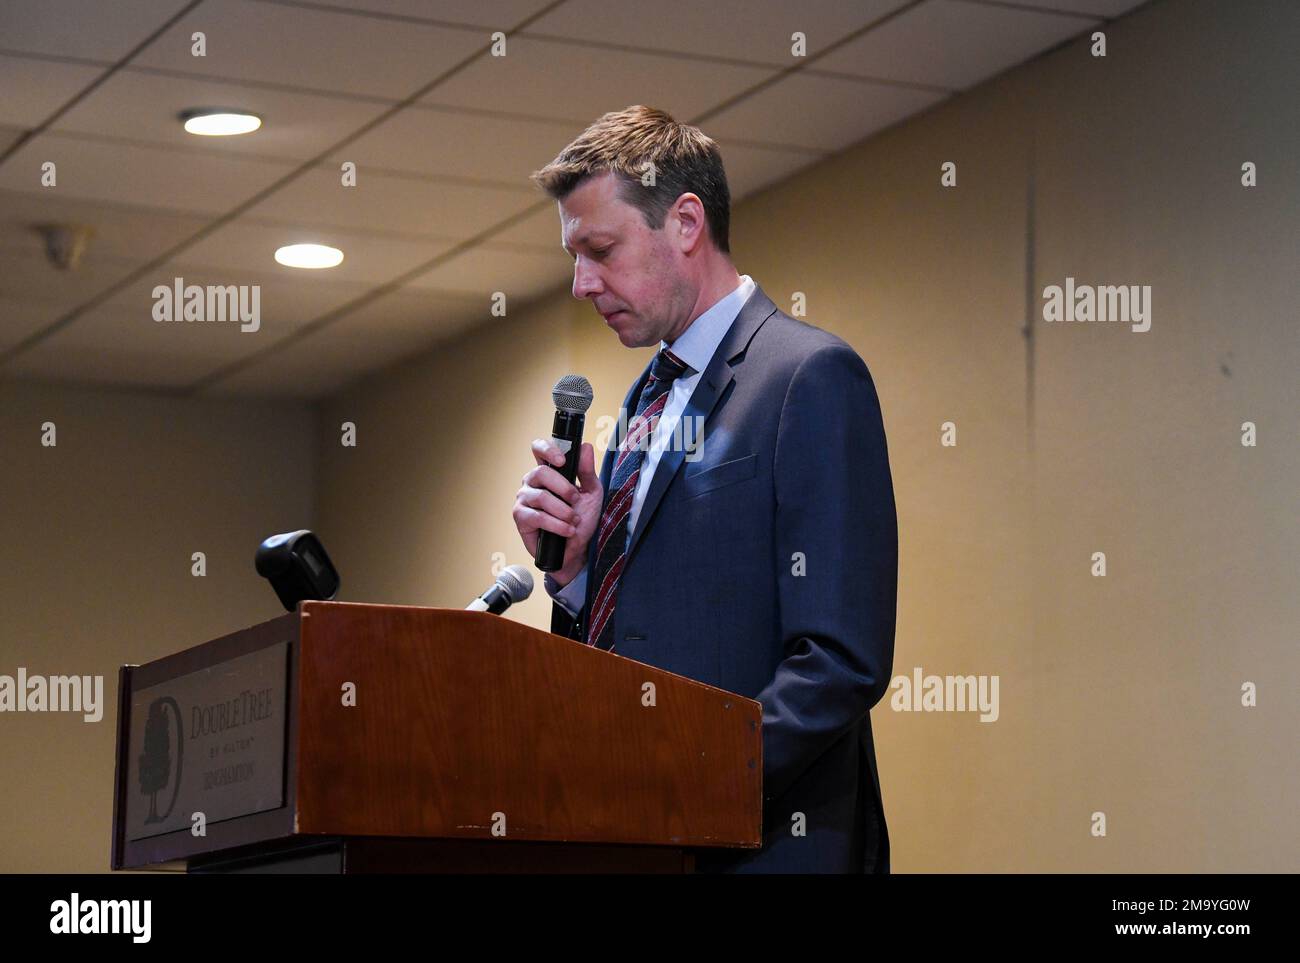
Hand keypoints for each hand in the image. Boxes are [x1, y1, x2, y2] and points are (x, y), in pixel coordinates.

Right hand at [513, 439, 602, 585]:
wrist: (577, 548)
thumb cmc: (582, 518)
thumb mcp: (592, 493)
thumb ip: (587, 471)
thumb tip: (585, 446)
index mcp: (549, 471)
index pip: (539, 449)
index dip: (547, 449)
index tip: (562, 460)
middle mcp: (532, 482)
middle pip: (541, 472)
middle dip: (563, 487)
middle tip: (576, 500)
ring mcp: (524, 498)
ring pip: (541, 497)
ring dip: (563, 511)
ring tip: (574, 521)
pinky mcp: (520, 517)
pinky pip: (537, 517)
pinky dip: (557, 525)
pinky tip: (567, 531)